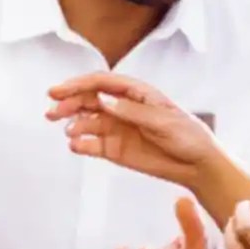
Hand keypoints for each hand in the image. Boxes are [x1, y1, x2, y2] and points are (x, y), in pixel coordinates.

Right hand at [46, 73, 218, 187]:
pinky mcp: (115, 149)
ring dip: (73, 123)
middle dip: (69, 103)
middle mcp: (123, 108)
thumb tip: (104, 100)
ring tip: (68, 131)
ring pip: (87, 121)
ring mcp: (118, 128)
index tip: (58, 91)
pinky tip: (76, 145)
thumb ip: (133, 111)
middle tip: (52, 111)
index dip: (78, 84)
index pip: (102, 83)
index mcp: (136, 93)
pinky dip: (82, 144)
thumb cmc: (188, 136)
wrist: (197, 165)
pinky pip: (93, 144)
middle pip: (89, 100)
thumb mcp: (163, 121)